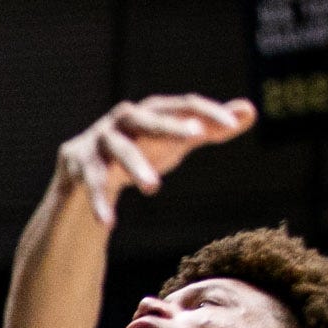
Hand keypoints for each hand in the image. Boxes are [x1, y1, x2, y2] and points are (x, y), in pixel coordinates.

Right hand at [56, 94, 255, 224]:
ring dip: (136, 166)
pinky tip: (108, 222)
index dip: (209, 113)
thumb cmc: (140, 151)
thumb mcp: (176, 140)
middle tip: (195, 136)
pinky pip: (90, 182)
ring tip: (154, 187)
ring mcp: (98, 139)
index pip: (184, 104)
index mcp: (152, 110)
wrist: (83, 171)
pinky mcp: (76, 162)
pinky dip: (99, 202)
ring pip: (119, 150)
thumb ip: (211, 127)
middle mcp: (124, 119)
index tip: (233, 126)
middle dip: (170, 127)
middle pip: (149, 119)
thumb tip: (250, 111)